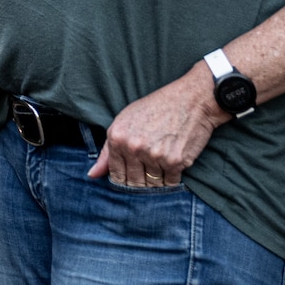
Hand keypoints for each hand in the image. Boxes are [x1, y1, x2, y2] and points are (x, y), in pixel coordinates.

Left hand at [88, 64, 226, 189]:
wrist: (191, 100)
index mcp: (116, 137)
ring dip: (157, 180)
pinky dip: (172, 178)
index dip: (124, 179)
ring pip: (152, 184)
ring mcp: (154, 155)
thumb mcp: (125, 121)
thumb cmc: (156, 108)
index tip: (132, 175)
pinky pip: (170, 183)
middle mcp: (133, 147)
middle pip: (133, 183)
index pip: (115, 174)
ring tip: (162, 163)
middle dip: (141, 182)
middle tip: (149, 171)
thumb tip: (92, 175)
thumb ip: (107, 151)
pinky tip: (173, 162)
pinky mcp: (175, 162)